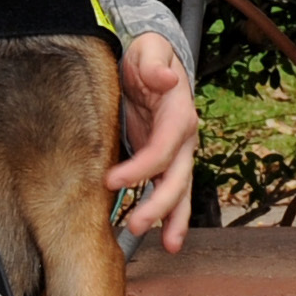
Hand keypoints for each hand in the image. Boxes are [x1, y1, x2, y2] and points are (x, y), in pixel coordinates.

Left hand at [109, 32, 199, 254]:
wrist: (151, 61)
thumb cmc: (148, 55)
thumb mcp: (149, 49)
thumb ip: (153, 63)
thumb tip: (165, 79)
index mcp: (179, 113)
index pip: (164, 146)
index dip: (142, 166)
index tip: (111, 179)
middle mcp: (183, 137)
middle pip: (178, 177)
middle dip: (160, 204)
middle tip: (135, 225)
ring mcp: (176, 152)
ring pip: (180, 190)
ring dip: (174, 218)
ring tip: (168, 246)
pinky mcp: (164, 160)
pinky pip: (169, 190)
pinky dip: (169, 215)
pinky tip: (165, 239)